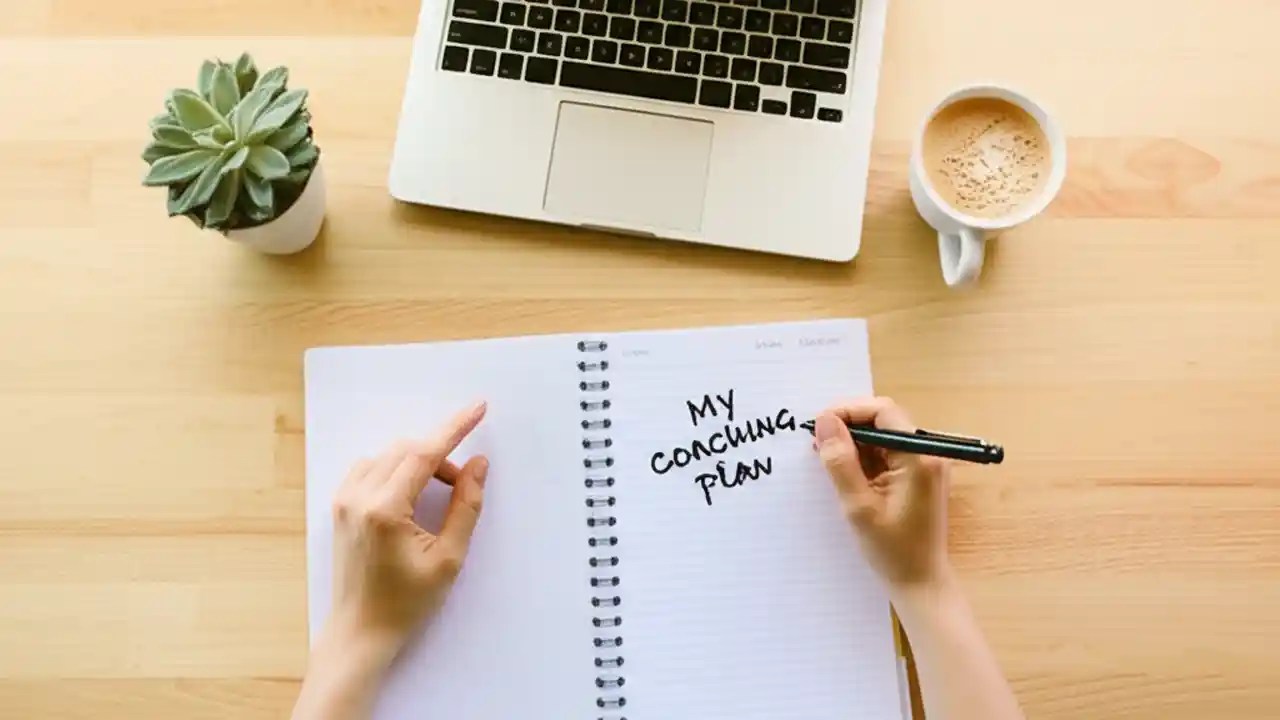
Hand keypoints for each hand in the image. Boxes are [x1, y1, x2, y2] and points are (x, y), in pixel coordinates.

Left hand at [293, 402, 488, 719]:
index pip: (424, 453)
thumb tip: (478, 465)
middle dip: (440, 456)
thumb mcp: (449, 558)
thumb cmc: (406, 602)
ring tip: (438, 495)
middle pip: (406, 450)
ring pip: (388, 455)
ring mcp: (344, 500)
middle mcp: (358, 497)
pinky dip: (395, 469)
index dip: (455, 427)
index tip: (478, 408)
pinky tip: (409, 493)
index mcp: (384, 509)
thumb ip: (465, 506)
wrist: (360, 632)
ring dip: (418, 462)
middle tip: (462, 483)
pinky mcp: (339, 506)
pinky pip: (370, 468)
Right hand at [814, 397, 950, 591]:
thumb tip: (824, 422)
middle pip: (884, 420)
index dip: (848, 411)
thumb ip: (840, 462)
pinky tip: (843, 471)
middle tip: (817, 442)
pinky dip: (863, 457)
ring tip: (825, 457)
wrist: (921, 583)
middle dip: (849, 425)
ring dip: (853, 442)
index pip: (884, 412)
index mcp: (920, 458)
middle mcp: (928, 454)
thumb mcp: (858, 506)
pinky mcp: (917, 476)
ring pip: (883, 436)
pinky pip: (887, 453)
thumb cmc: (892, 551)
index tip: (819, 425)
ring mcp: (924, 465)